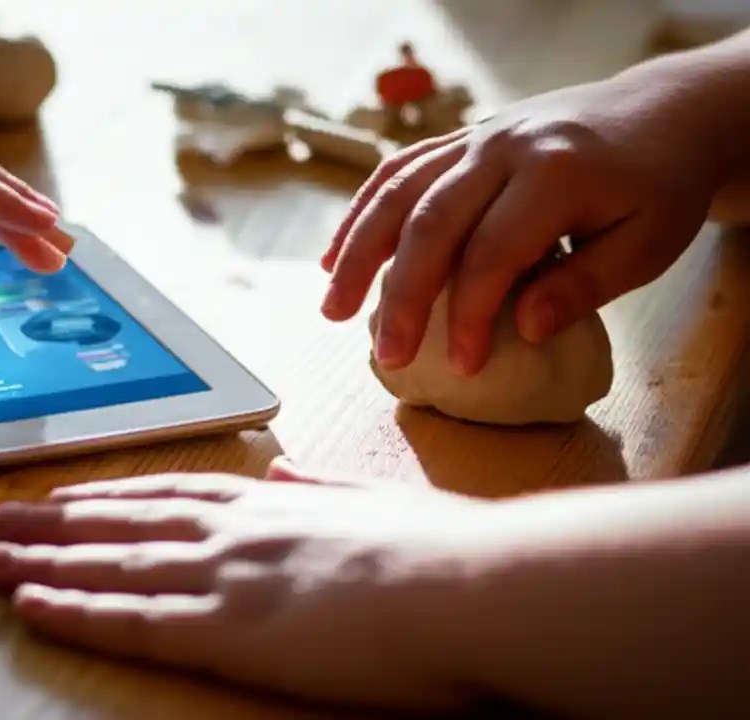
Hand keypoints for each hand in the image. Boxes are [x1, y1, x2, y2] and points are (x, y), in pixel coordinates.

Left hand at [0, 466, 486, 712]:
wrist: (474, 586)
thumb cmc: (447, 551)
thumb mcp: (381, 503)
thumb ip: (328, 488)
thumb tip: (292, 473)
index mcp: (274, 502)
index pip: (173, 493)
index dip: (113, 496)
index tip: (71, 495)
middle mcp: (235, 530)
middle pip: (125, 524)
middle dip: (59, 523)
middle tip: (3, 518)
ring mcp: (225, 576)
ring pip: (112, 566)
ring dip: (47, 561)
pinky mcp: (227, 630)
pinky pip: (132, 620)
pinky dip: (74, 611)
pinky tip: (32, 604)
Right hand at [321, 65, 732, 374]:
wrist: (659, 111)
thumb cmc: (658, 186)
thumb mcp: (649, 243)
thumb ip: (586, 285)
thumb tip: (525, 330)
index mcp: (555, 173)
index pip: (493, 252)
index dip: (471, 315)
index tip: (464, 367)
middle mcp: (504, 148)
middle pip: (430, 223)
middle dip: (400, 295)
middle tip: (386, 354)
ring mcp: (475, 137)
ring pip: (398, 193)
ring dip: (357, 253)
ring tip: (332, 309)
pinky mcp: (459, 138)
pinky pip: (398, 171)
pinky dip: (361, 214)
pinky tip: (334, 256)